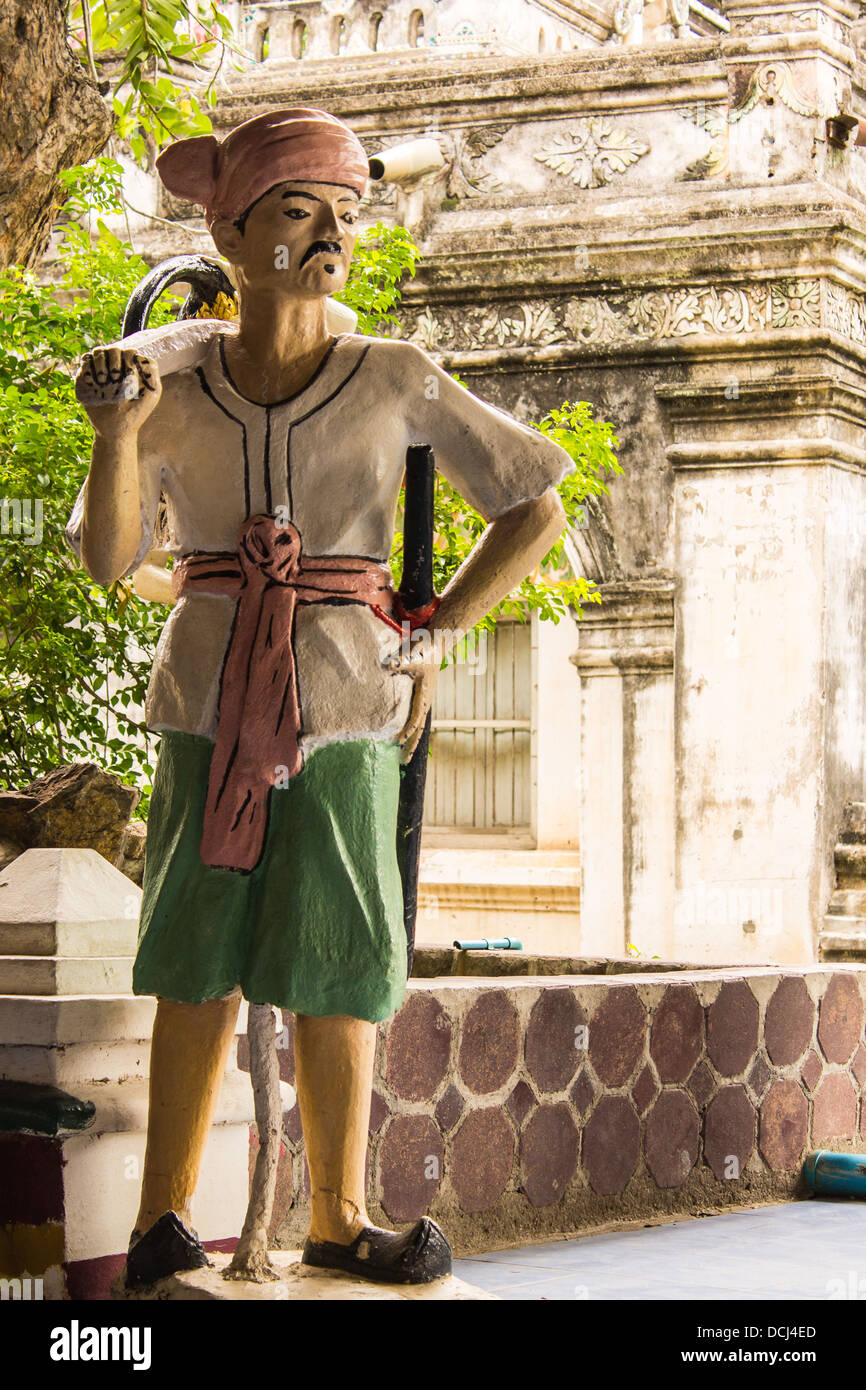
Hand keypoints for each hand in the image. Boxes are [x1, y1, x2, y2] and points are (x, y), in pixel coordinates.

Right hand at [75, 348, 160, 434]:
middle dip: (114, 362)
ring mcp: (101, 371)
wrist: (115, 430)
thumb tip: (140, 355)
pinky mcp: (88, 377)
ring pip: (98, 352)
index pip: (130, 352)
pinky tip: (93, 382)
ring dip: (100, 364)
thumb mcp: (151, 394)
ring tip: (103, 382)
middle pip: (113, 349)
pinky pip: (85, 361)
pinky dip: (87, 367)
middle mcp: (116, 367)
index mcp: (132, 369)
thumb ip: (151, 373)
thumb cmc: (135, 414)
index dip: (129, 359)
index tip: (129, 375)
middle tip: (115, 380)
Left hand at [391, 637, 440, 761]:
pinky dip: (410, 731)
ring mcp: (424, 701)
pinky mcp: (420, 699)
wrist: (435, 644)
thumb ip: (401, 660)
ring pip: (418, 725)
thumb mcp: (413, 653)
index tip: (399, 741)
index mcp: (425, 694)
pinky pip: (415, 719)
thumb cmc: (423, 650)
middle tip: (403, 761)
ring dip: (411, 741)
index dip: (408, 729)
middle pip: (419, 728)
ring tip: (403, 757)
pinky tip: (403, 739)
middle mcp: (426, 701)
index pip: (416, 716)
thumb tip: (390, 666)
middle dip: (412, 745)